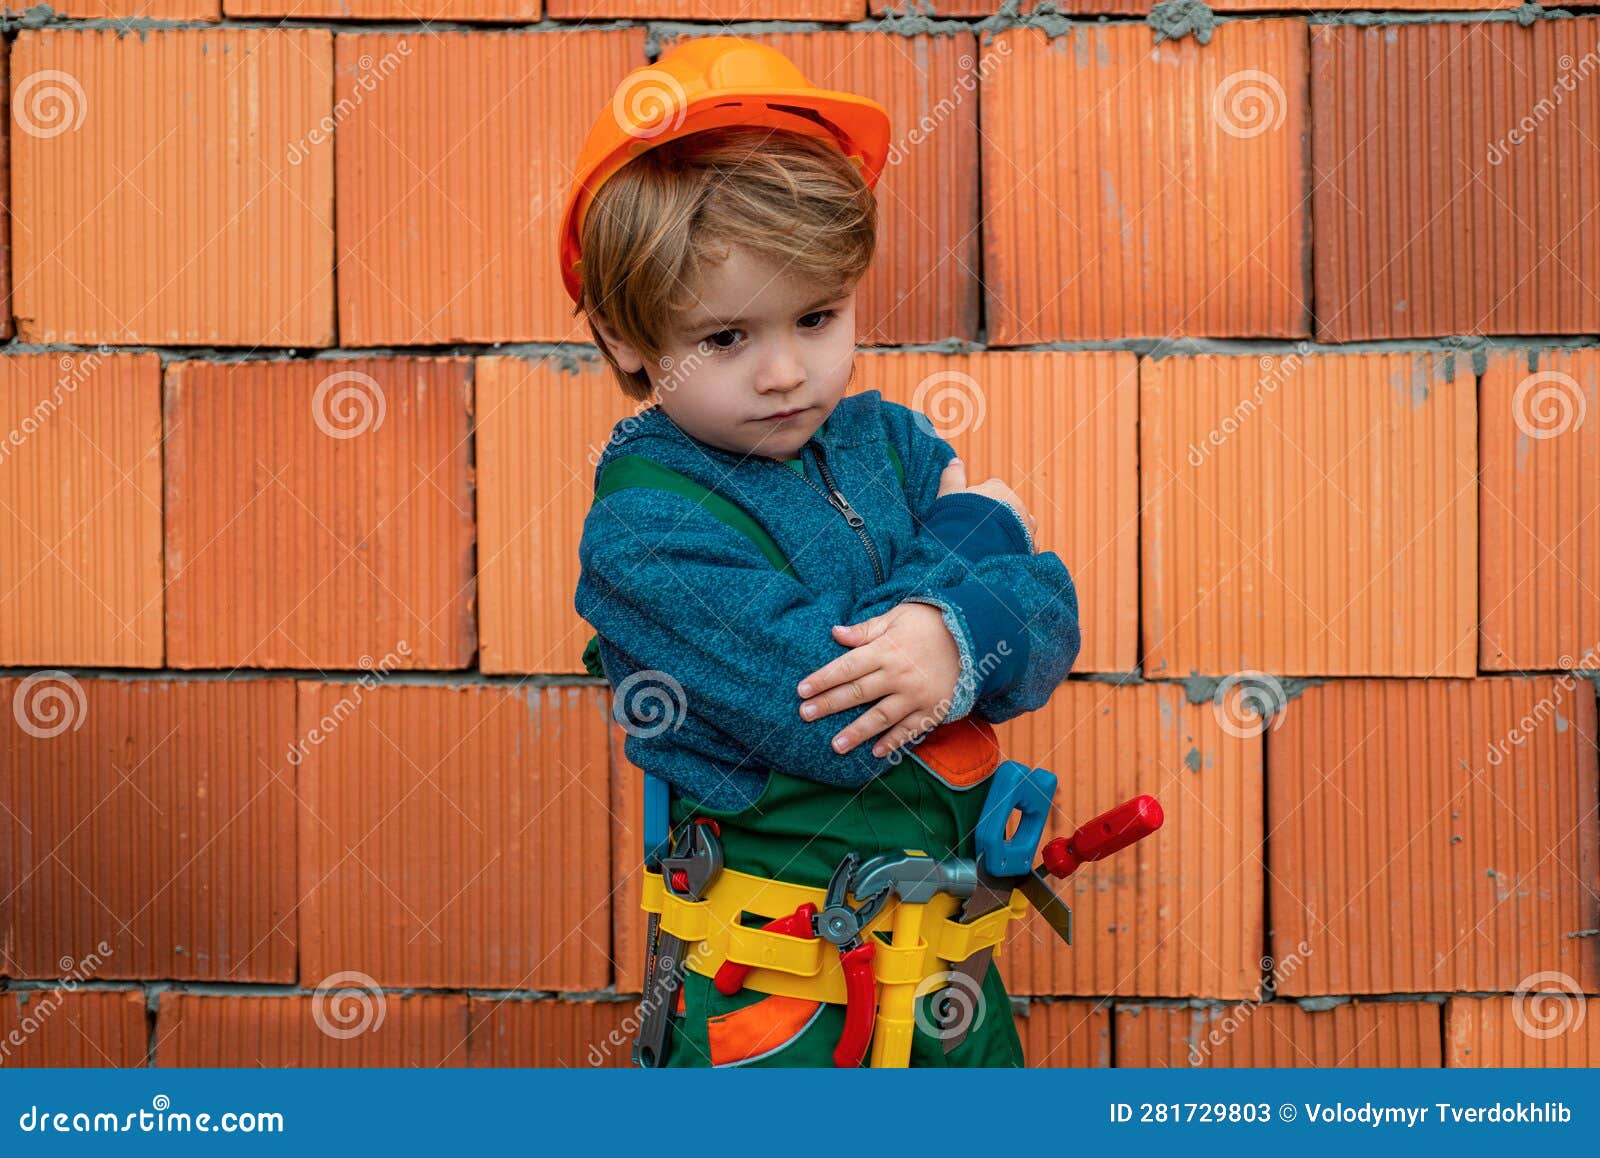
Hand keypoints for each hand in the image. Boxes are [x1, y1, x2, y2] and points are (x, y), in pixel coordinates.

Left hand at [795, 602, 962, 757]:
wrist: (975, 635)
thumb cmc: (932, 623)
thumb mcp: (898, 617)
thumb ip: (866, 630)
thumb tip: (836, 633)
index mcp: (886, 650)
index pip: (847, 666)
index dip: (823, 679)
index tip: (802, 690)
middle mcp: (898, 675)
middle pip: (857, 693)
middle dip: (828, 705)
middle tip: (805, 715)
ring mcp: (915, 695)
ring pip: (880, 717)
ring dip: (856, 732)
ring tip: (835, 746)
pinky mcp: (932, 709)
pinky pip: (909, 730)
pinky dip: (893, 742)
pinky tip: (876, 752)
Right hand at [936, 458, 1036, 546]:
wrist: (977, 551)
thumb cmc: (962, 521)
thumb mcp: (950, 496)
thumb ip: (952, 478)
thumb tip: (955, 460)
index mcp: (999, 489)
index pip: (993, 487)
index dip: (981, 499)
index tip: (970, 511)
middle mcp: (1017, 505)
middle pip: (1009, 506)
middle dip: (999, 516)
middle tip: (980, 530)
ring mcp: (1027, 526)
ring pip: (1023, 526)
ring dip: (1013, 532)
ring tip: (994, 544)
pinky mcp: (1030, 546)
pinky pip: (1028, 546)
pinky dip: (1019, 549)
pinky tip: (1005, 554)